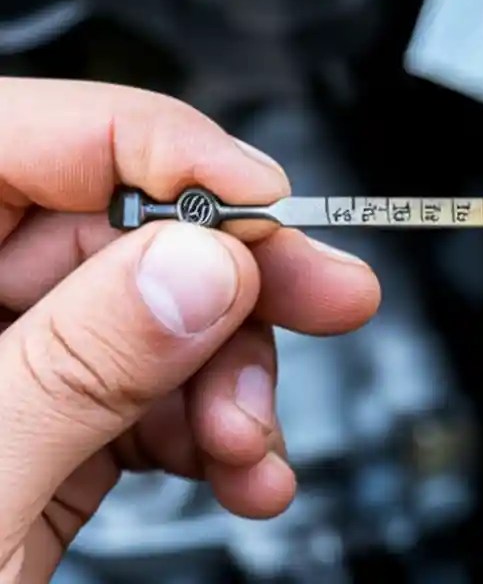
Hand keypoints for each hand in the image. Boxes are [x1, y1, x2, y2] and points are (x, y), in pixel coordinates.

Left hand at [0, 78, 379, 580]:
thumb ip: (76, 365)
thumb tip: (197, 264)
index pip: (17, 137)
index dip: (153, 149)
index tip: (261, 200)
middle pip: (110, 231)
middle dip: (227, 281)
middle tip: (326, 297)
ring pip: (152, 317)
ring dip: (233, 376)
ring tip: (251, 443)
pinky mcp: (44, 431)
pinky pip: (151, 397)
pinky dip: (214, 430)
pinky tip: (242, 471)